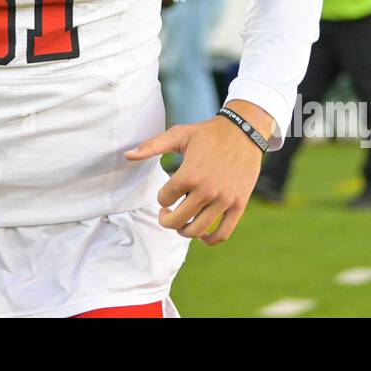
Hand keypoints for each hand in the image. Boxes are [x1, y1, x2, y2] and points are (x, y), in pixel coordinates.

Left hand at [124, 105, 266, 244]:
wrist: (244, 131)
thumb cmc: (207, 133)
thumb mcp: (179, 134)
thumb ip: (151, 146)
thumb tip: (126, 156)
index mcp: (190, 174)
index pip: (164, 199)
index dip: (162, 197)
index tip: (167, 192)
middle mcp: (207, 190)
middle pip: (178, 220)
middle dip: (166, 219)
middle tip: (166, 212)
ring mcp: (224, 199)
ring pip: (197, 230)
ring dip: (183, 231)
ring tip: (181, 221)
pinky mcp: (239, 205)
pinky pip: (223, 233)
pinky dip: (209, 240)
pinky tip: (201, 234)